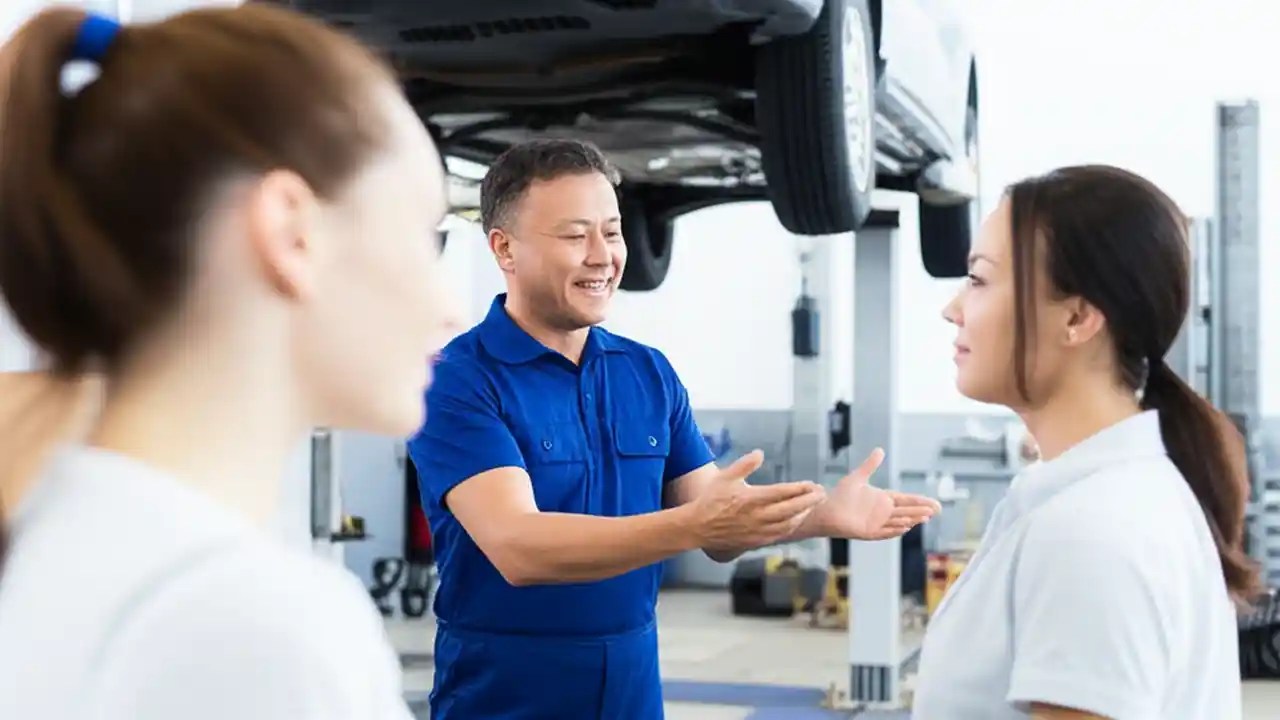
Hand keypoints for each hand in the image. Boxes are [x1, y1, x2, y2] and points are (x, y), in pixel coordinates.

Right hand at [689, 449, 825, 549]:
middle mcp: (757, 516)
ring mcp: (758, 531)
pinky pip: (781, 534)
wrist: (698, 527)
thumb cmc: (711, 499)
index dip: (800, 489)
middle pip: (792, 509)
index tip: (812, 484)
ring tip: (813, 505)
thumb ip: (745, 464)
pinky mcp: (757, 541)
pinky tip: (797, 519)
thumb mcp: (726, 476)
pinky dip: (793, 526)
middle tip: (822, 493)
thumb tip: (760, 453)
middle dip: (810, 501)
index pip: (783, 493)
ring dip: (804, 514)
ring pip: (789, 524)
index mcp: (750, 498)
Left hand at [813, 448, 940, 539]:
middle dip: (921, 510)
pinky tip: (906, 527)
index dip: (919, 501)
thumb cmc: (840, 496)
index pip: (905, 500)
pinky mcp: (868, 532)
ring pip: (898, 521)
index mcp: (882, 499)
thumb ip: (870, 465)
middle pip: (906, 511)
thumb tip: (880, 450)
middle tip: (938, 510)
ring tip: (925, 517)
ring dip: (912, 519)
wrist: (825, 510)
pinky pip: (884, 532)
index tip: (934, 503)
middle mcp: (882, 512)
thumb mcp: (857, 478)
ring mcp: (876, 523)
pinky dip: (894, 530)